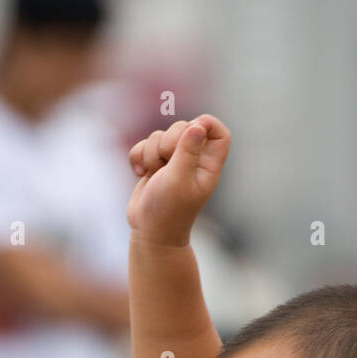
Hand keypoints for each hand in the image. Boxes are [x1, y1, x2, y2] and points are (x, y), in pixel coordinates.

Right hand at [127, 114, 230, 246]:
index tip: (192, 129)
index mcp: (207, 165)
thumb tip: (197, 126)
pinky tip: (140, 174)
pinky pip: (143, 145)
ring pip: (160, 135)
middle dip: (168, 140)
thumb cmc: (168, 211)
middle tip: (165, 162)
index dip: (207, 124)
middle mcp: (192, 161)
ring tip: (153, 174)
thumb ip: (187, 151)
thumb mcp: (179, 180)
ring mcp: (171, 162)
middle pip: (184, 127)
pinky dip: (138, 156)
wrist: (149, 234)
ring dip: (151, 152)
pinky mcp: (153, 165)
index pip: (218, 133)